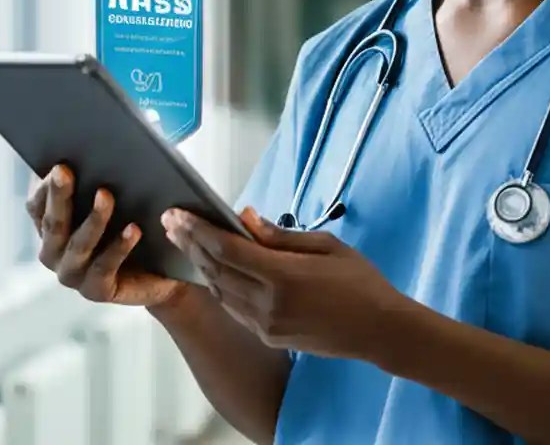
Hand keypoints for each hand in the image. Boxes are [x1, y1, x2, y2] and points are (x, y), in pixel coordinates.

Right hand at [28, 165, 186, 307]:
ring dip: (93, 219)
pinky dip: (119, 246)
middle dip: (59, 195)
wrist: (161, 271)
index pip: (36, 205)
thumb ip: (98, 182)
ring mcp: (72, 274)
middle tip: (65, 170)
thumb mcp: (115, 200)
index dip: (45, 187)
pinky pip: (105, 266)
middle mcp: (53, 253)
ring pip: (78, 244)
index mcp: (49, 228)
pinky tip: (133, 229)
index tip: (58, 164)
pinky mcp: (96, 291)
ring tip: (106, 195)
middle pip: (53, 222)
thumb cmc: (132, 224)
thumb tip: (99, 149)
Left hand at [161, 206, 412, 359]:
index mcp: (283, 276)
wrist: (379, 331)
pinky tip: (213, 269)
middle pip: (215, 269)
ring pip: (219, 290)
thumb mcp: (327, 247)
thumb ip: (281, 236)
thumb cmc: (361, 282)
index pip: (227, 249)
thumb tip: (245, 219)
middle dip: (190, 243)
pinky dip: (219, 285)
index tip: (177, 213)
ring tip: (186, 241)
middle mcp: (268, 304)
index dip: (198, 229)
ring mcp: (266, 324)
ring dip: (201, 264)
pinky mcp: (269, 336)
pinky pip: (234, 308)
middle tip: (170, 222)